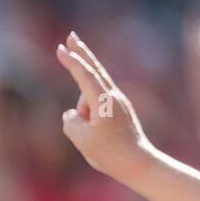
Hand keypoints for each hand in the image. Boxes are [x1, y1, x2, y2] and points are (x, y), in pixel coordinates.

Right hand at [57, 32, 154, 181]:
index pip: (85, 74)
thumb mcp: (80, 137)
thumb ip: (71, 120)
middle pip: (95, 69)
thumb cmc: (109, 152)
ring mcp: (119, 103)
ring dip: (83, 114)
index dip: (72, 61)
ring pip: (90, 99)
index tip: (61, 48)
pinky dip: (89, 113)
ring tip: (97, 140)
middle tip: (72, 36)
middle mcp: (114, 96)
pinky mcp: (120, 111)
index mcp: (104, 100)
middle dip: (82, 52)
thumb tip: (75, 113)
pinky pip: (97, 107)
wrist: (138, 164)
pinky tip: (95, 134)